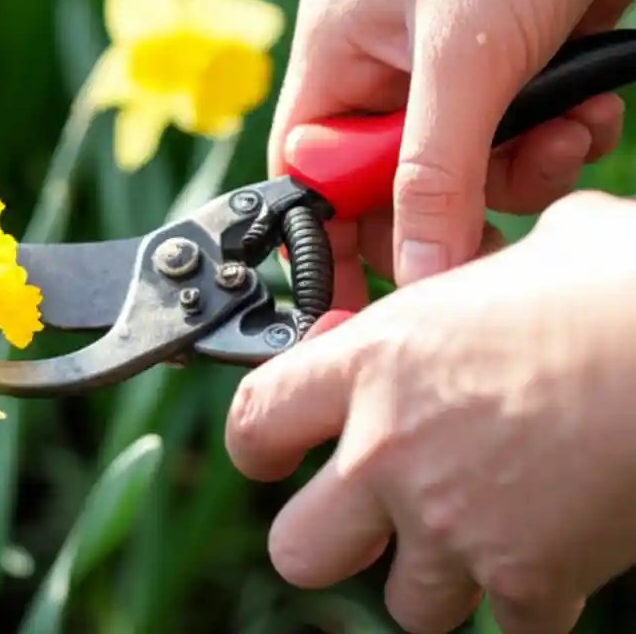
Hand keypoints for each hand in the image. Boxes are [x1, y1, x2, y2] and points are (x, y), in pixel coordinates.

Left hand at [226, 191, 635, 632]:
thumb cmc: (619, 287)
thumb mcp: (526, 257)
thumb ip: (473, 286)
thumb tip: (486, 278)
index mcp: (373, 362)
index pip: (255, 421)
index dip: (259, 445)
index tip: (276, 455)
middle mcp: (389, 451)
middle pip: (298, 549)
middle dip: (334, 542)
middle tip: (377, 517)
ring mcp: (452, 525)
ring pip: (404, 603)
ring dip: (437, 577)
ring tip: (482, 533)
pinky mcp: (528, 580)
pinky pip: (505, 625)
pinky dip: (528, 601)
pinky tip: (556, 553)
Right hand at [269, 0, 634, 305]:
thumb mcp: (466, 61)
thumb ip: (434, 177)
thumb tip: (413, 272)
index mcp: (336, 48)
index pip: (307, 169)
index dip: (330, 237)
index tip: (362, 301)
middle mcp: (383, 60)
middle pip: (391, 181)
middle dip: (454, 201)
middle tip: (497, 222)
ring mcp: (450, 64)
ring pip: (464, 168)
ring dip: (522, 170)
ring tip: (566, 135)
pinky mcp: (512, 62)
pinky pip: (516, 137)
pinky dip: (556, 138)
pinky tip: (590, 112)